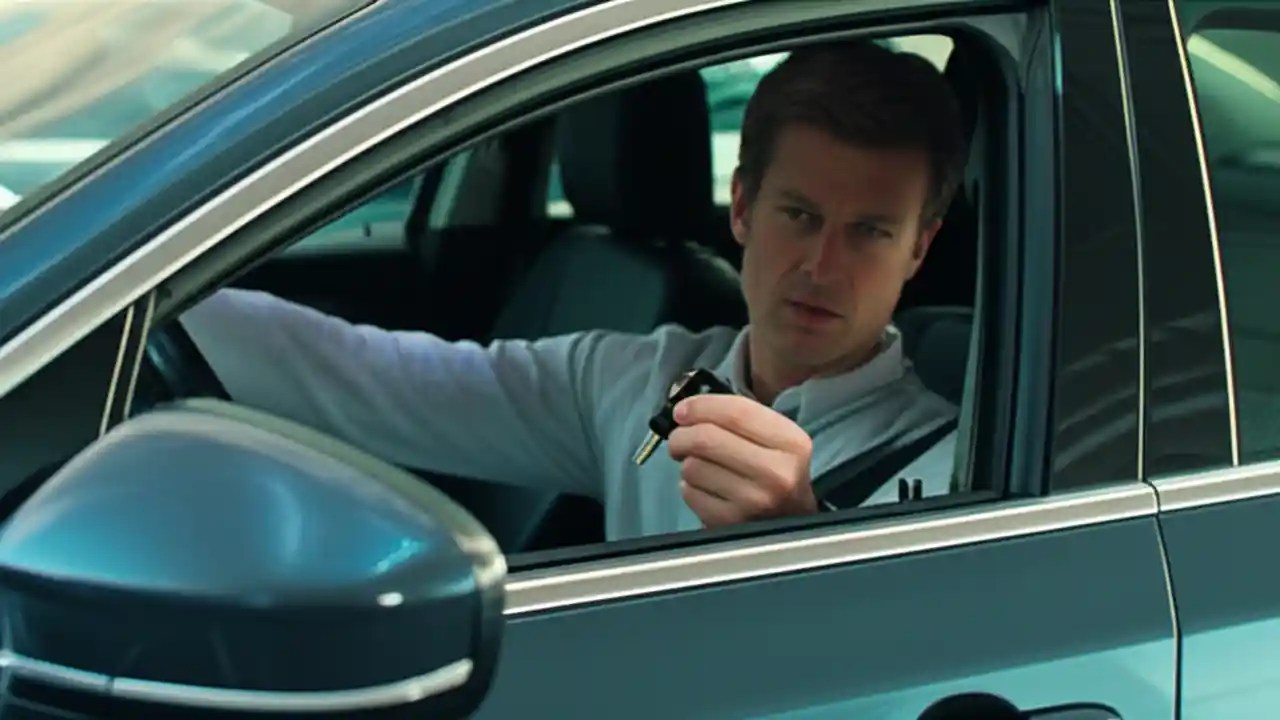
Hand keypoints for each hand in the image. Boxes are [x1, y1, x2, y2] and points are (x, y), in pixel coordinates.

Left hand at [667, 394, 816, 527]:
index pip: (735, 412)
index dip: (700, 406)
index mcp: (791, 442)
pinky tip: (705, 489)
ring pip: (692, 467)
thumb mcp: (776, 439)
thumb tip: (686, 411)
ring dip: (687, 463)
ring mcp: (754, 501)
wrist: (791, 524)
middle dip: (681, 435)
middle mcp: (776, 472)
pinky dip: (689, 488)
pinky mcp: (731, 523)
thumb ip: (738, 419)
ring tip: (700, 467)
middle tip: (678, 440)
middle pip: (706, 439)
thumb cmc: (775, 472)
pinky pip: (689, 493)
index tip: (681, 410)